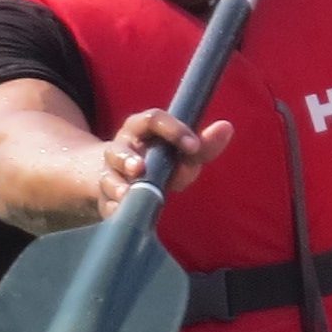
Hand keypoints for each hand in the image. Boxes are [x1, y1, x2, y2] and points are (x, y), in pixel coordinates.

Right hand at [92, 105, 229, 210]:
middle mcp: (120, 149)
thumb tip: (226, 128)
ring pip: (108, 179)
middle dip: (127, 159)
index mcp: (139, 129)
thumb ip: (203, 145)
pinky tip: (121, 212)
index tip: (193, 146)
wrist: (118, 178)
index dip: (173, 130)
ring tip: (126, 194)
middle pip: (118, 150)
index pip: (152, 120)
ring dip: (117, 186)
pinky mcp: (104, 199)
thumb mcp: (179, 150)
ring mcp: (108, 175)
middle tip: (139, 167)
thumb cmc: (157, 160)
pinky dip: (115, 209)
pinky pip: (107, 206)